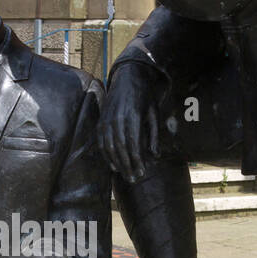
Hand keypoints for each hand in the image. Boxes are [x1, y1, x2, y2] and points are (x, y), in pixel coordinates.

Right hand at [98, 60, 160, 182]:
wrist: (128, 78)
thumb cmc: (144, 97)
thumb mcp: (154, 114)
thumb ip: (153, 135)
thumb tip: (155, 156)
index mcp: (133, 117)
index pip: (133, 144)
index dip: (137, 161)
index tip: (142, 172)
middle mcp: (118, 119)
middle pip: (121, 148)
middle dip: (127, 166)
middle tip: (133, 179)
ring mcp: (107, 120)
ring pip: (110, 147)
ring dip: (117, 163)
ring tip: (124, 175)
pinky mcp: (101, 121)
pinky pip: (101, 142)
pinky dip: (106, 156)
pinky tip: (113, 166)